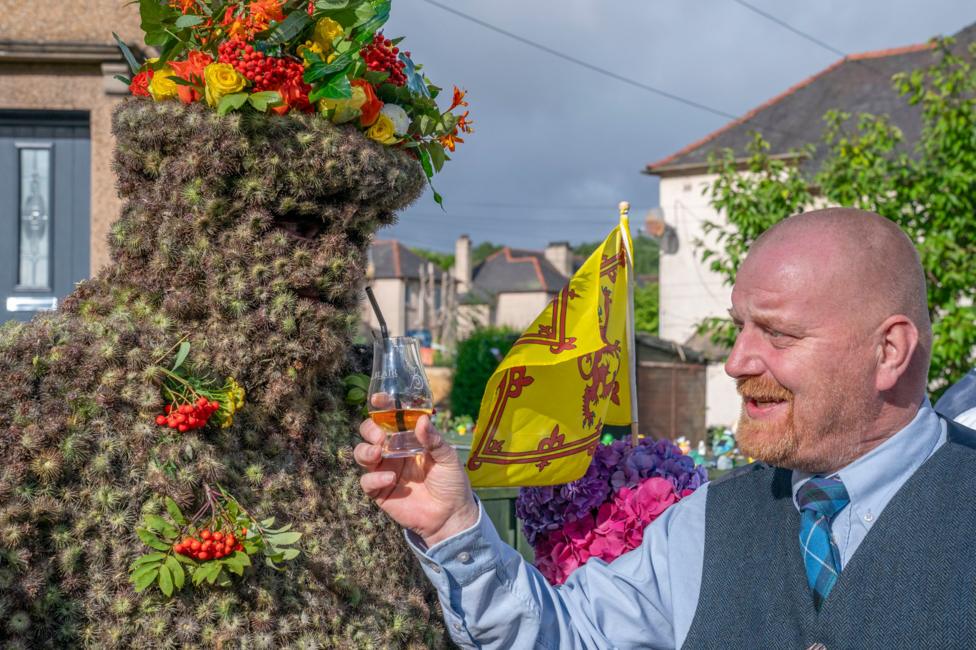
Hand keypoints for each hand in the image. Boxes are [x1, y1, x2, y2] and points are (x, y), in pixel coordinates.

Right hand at [355, 414, 478, 546]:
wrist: (451, 516)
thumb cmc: (451, 483)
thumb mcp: (448, 458)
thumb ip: (434, 440)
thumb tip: (421, 420)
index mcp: (409, 439)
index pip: (391, 418)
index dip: (383, 408)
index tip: (379, 400)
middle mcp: (394, 451)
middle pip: (370, 433)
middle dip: (370, 429)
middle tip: (380, 435)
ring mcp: (385, 470)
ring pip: (362, 453)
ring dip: (365, 450)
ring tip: (378, 453)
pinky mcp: (380, 491)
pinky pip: (367, 481)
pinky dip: (374, 477)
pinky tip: (390, 479)